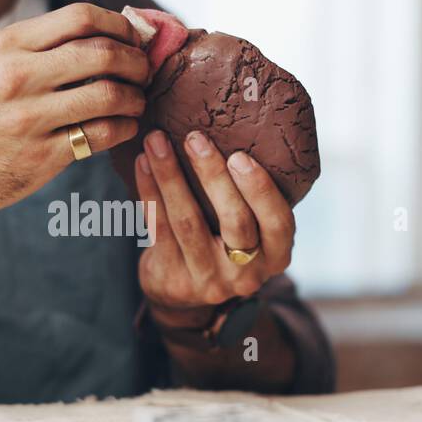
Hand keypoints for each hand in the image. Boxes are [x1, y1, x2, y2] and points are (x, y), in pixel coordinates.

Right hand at [0, 2, 148, 221]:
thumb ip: (36, 48)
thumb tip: (100, 34)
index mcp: (8, 45)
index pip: (81, 18)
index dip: (119, 24)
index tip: (130, 38)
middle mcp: (20, 76)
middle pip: (103, 53)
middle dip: (136, 61)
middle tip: (144, 71)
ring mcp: (31, 118)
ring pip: (109, 95)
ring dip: (135, 98)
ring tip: (136, 102)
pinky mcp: (41, 156)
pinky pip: (101, 135)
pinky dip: (124, 128)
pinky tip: (124, 128)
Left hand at [135, 129, 295, 327]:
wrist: (184, 296)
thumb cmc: (222, 245)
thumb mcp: (250, 232)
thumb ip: (251, 200)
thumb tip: (236, 124)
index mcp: (276, 256)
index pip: (279, 222)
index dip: (260, 189)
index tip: (239, 156)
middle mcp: (248, 273)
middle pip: (235, 221)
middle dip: (213, 175)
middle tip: (195, 138)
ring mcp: (210, 280)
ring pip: (189, 222)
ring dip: (171, 177)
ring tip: (157, 141)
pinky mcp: (174, 279)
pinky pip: (159, 228)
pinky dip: (149, 192)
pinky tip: (142, 164)